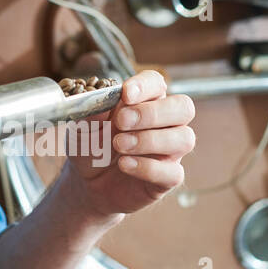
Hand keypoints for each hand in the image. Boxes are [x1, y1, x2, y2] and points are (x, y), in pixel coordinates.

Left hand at [63, 69, 195, 218]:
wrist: (90, 185)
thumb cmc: (92, 148)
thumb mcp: (83, 129)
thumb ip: (90, 114)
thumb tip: (95, 99)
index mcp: (145, 102)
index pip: (157, 83)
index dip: (145, 85)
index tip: (125, 94)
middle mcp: (165, 124)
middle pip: (184, 107)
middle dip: (153, 113)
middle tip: (121, 121)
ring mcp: (170, 152)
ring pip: (184, 139)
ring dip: (150, 140)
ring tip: (119, 144)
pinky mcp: (168, 178)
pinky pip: (174, 172)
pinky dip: (148, 168)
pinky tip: (124, 165)